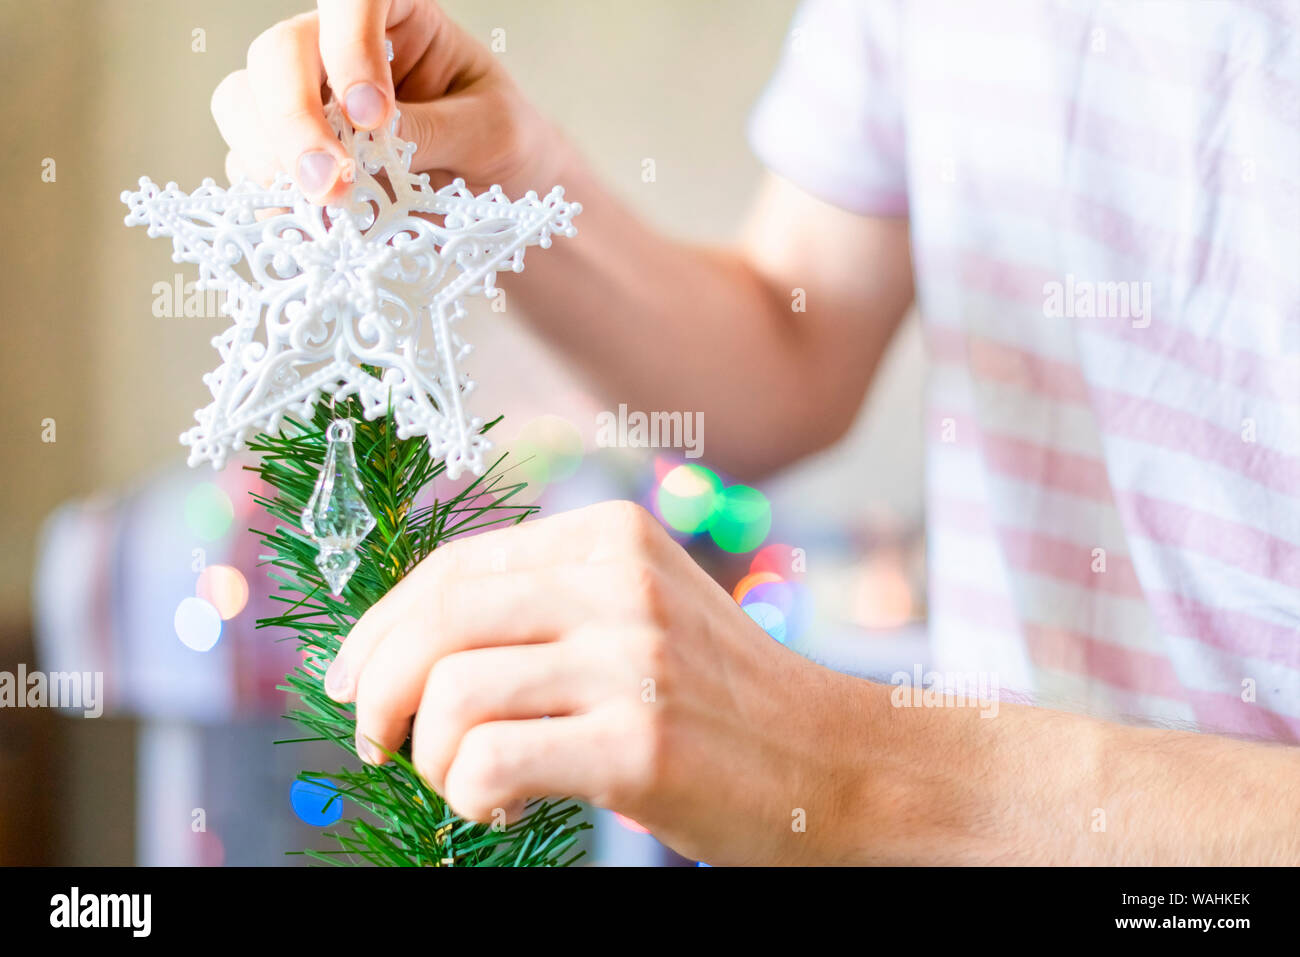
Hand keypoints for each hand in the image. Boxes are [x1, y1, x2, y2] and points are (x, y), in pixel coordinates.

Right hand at [211, 0, 565, 204]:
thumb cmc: (503, 145)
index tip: (374, 115)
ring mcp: (307, 101)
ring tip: (327, 209)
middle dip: (295, 120)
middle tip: (331, 183)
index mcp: (398, 19)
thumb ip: (436, 131)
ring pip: (245, 105)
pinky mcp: (292, 157)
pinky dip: (274, 201)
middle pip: (278, 54)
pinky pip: (250, 169)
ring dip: (272, 162)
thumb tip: (368, 143)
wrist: (500, 197)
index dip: (349, 47)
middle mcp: (338, 50)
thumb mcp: (494, 133)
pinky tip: (315, 228)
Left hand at [324, 500, 866, 865]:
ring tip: (466, 785)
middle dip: (378, 687)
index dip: (382, 626)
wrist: (839, 764)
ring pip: (451, 693)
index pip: (454, 567)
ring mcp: (635, 657)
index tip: (352, 679)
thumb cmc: (723, 700)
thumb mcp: (642, 614)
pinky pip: (488, 760)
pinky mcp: (642, 742)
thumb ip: (548, 605)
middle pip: (439, 619)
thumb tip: (407, 645)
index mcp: (612, 536)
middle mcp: (620, 581)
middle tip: (375, 743)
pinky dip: (469, 795)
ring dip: (431, 757)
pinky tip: (505, 809)